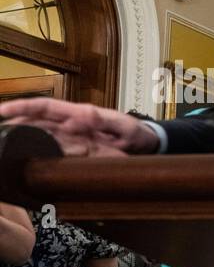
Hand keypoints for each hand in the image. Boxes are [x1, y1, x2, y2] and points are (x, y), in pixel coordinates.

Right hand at [0, 98, 160, 155]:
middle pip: (36, 121)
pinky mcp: (76, 151)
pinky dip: (41, 154)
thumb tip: (77, 117)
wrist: (147, 145)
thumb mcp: (124, 126)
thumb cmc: (136, 133)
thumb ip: (103, 121)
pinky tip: (27, 160)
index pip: (45, 106)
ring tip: (5, 145)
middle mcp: (71, 124)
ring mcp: (72, 138)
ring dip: (22, 139)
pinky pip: (55, 152)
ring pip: (40, 136)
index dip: (23, 107)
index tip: (2, 110)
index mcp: (80, 114)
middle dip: (13, 124)